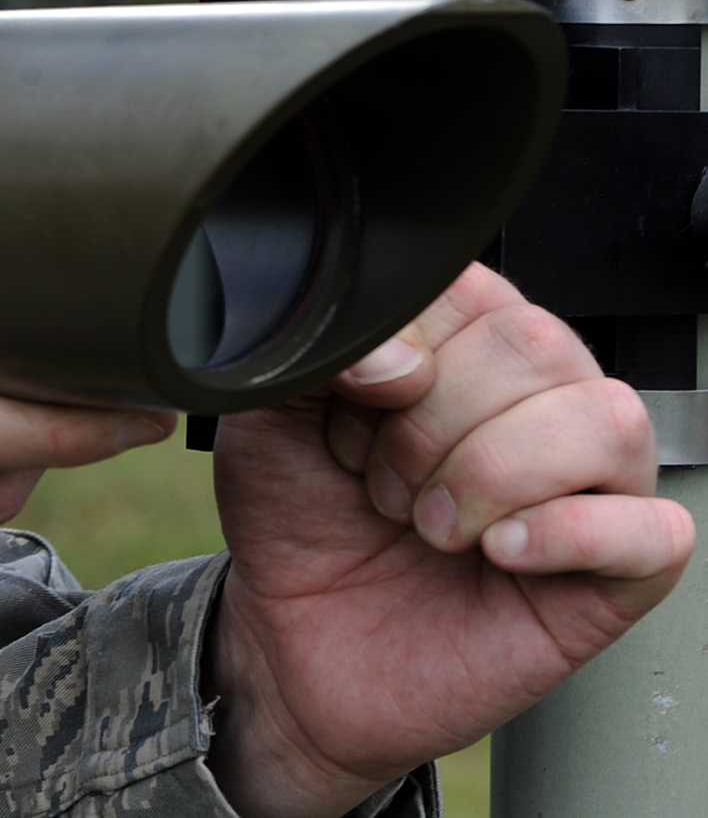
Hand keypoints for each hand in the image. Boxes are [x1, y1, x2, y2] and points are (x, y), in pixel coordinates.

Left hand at [206, 263, 694, 817]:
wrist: (293, 643)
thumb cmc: (297, 518)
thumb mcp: (273, 414)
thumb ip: (319, 350)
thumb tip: (400, 356)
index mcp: (461, 341)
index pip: (470, 284)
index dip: (400, 346)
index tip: (350, 405)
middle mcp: (537, 396)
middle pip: (536, 343)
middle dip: (430, 424)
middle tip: (383, 485)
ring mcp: (590, 482)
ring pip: (607, 420)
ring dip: (493, 476)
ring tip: (432, 527)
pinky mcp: (620, 572)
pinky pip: (655, 530)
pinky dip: (567, 535)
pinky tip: (499, 553)